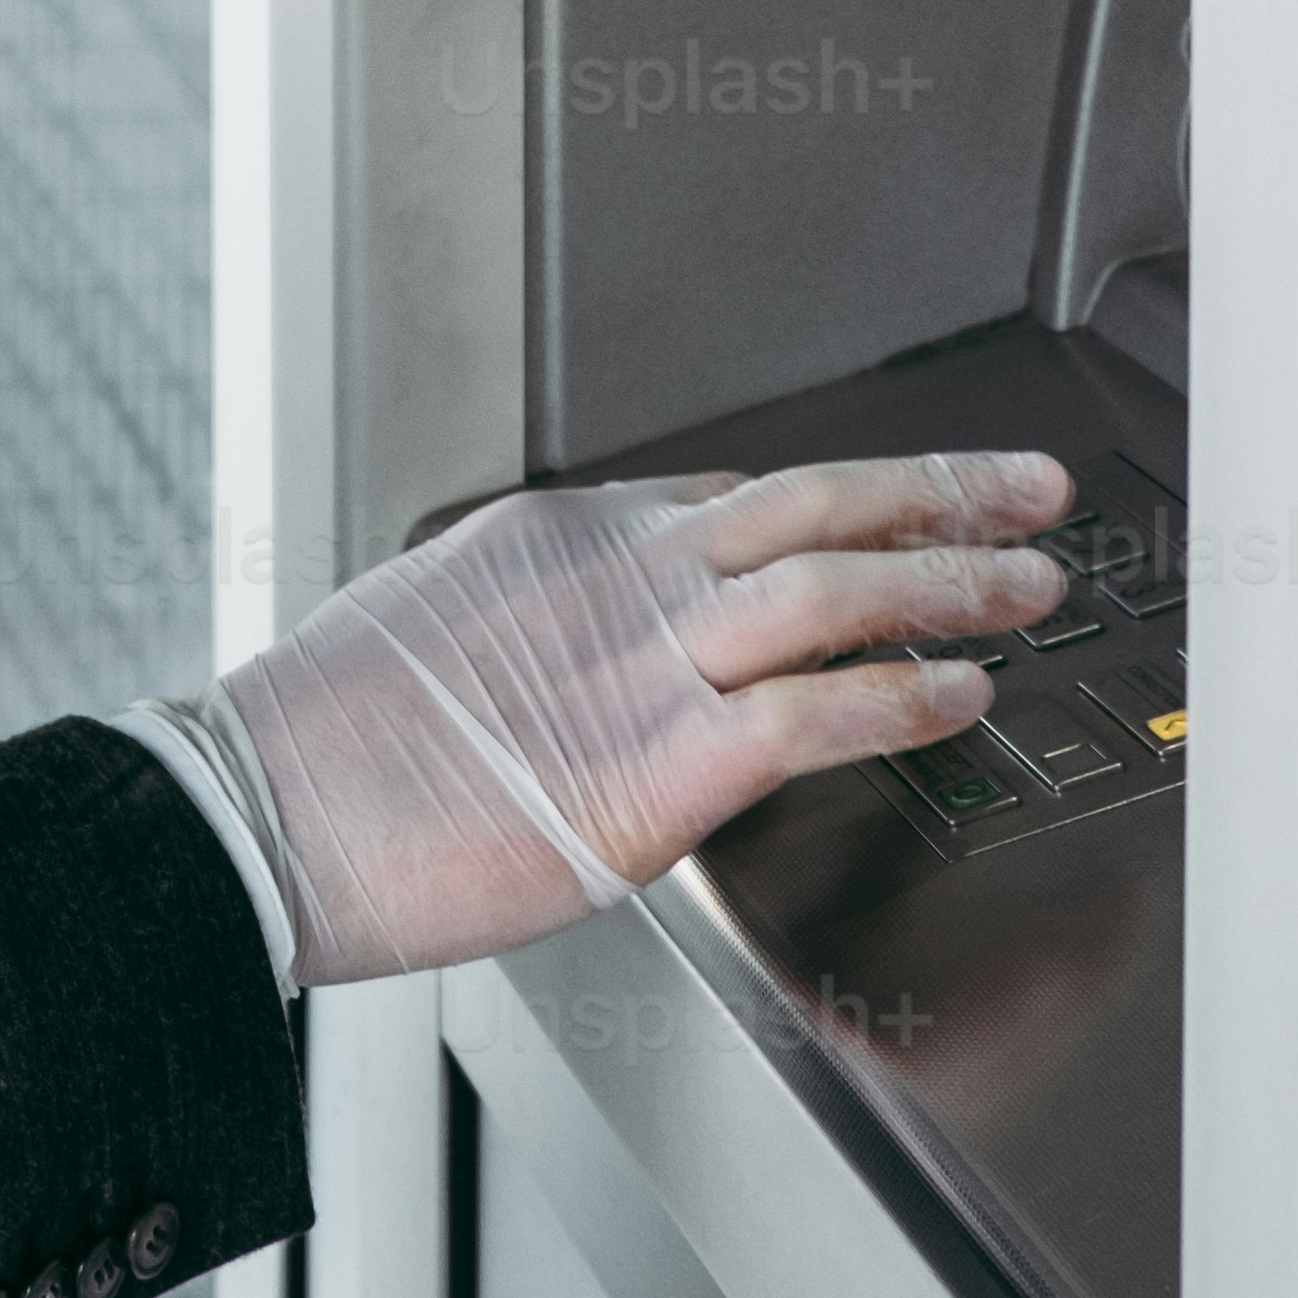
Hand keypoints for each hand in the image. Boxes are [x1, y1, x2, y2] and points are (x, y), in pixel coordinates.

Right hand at [185, 451, 1071, 985]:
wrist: (265, 814)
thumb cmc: (321, 752)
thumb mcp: (428, 633)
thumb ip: (528, 631)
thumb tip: (567, 667)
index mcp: (555, 537)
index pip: (732, 498)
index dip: (841, 496)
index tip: (905, 498)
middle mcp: (611, 577)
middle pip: (811, 504)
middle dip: (935, 490)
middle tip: (1026, 483)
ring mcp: (640, 663)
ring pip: (836, 587)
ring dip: (952, 579)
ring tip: (1032, 581)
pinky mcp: (660, 765)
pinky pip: (818, 713)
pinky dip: (905, 695)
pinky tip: (964, 693)